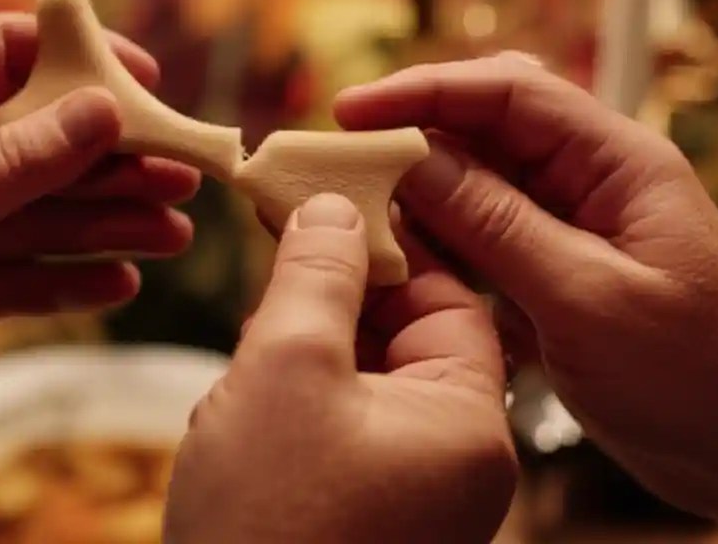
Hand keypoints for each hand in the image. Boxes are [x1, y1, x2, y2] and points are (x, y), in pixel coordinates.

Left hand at [0, 14, 199, 498]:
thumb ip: (19, 161)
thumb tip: (101, 107)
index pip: (2, 53)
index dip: (76, 57)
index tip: (147, 80)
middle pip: (40, 141)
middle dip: (111, 160)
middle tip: (183, 174)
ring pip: (43, 213)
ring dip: (107, 224)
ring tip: (173, 233)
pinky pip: (27, 273)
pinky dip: (71, 280)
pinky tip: (122, 285)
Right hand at [165, 194, 515, 543]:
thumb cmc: (266, 517)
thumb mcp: (286, 368)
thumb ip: (316, 275)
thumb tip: (332, 206)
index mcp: (467, 425)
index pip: (449, 300)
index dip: (389, 246)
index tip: (329, 206)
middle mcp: (456, 462)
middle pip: (409, 338)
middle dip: (340, 296)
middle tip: (278, 253)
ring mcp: (412, 495)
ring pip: (368, 382)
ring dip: (311, 346)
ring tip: (254, 330)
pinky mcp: (368, 517)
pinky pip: (345, 430)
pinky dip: (302, 399)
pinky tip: (250, 392)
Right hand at [335, 54, 717, 542]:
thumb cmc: (698, 373)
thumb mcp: (586, 298)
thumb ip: (497, 225)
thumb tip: (413, 162)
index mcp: (619, 162)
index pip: (509, 92)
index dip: (425, 92)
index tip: (351, 111)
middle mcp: (594, 183)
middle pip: (487, 131)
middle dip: (413, 136)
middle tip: (340, 159)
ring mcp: (575, 230)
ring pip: (480, 189)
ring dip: (421, 197)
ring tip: (355, 215)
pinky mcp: (560, 278)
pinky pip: (488, 245)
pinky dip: (445, 250)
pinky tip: (403, 268)